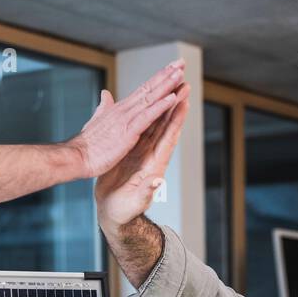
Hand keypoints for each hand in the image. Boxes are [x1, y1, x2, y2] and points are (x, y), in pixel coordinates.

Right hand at [72, 61, 186, 178]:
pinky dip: (160, 106)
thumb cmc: (86, 145)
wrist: (76, 157)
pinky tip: (172, 97)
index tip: (170, 68)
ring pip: (150, 99)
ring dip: (167, 85)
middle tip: (181, 62)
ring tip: (180, 73)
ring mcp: (126, 120)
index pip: (142, 90)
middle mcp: (124, 110)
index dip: (157, 78)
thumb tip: (105, 94)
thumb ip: (103, 107)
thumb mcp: (96, 121)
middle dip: (166, 75)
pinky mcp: (128, 132)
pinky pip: (147, 117)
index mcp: (119, 110)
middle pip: (148, 89)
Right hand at [94, 88, 189, 237]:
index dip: (176, 120)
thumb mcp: (135, 202)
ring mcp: (142, 153)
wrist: (113, 213)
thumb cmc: (125, 211)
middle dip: (175, 105)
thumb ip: (147, 191)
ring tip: (171, 86)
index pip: (168, 138)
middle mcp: (151, 156)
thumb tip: (158, 182)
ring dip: (164, 106)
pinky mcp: (131, 153)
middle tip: (184, 83)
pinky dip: (147, 115)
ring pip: (155, 124)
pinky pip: (141, 130)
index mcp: (154, 165)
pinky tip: (149, 103)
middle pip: (166, 126)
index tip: (184, 102)